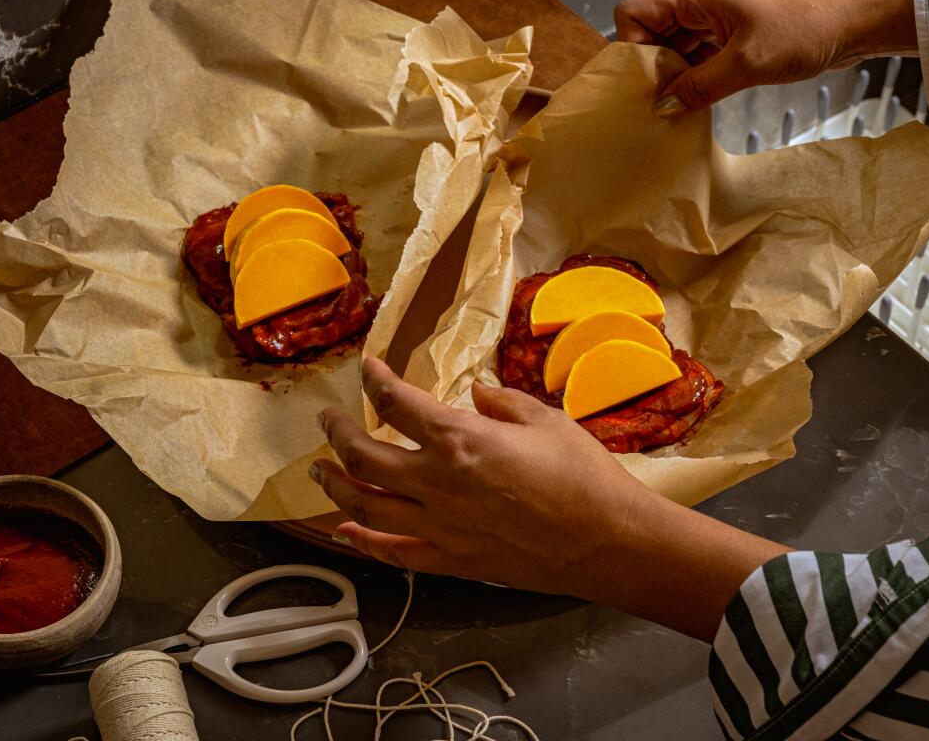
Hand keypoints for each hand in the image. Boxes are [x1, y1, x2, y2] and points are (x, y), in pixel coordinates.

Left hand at [313, 358, 789, 641]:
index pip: (399, 403)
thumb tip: (475, 392)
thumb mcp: (546, 420)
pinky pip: (393, 552)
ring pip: (365, 505)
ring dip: (334, 485)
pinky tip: (344, 531)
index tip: (368, 368)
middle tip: (327, 421)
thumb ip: (501, 402)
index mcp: (461, 439)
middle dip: (337, 433)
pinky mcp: (451, 561)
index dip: (376, 381)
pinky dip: (363, 542)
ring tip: (319, 470)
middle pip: (365, 454)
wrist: (609, 541)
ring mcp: (440, 526)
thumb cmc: (584, 476)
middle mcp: (438, 482)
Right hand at [614, 0, 915, 112]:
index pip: (634, 13)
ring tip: (680, 103)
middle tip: (660, 99)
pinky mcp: (732, 33)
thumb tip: (664, 105)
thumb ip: (697, 86)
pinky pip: (697, 53)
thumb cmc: (809, 24)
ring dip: (674, 74)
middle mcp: (701, 0)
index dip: (632, 48)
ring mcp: (716, 16)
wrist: (854, 21)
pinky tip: (698, 98)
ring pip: (674, 45)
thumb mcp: (746, 64)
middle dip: (652, 66)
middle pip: (651, 32)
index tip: (643, 82)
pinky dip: (693, 75)